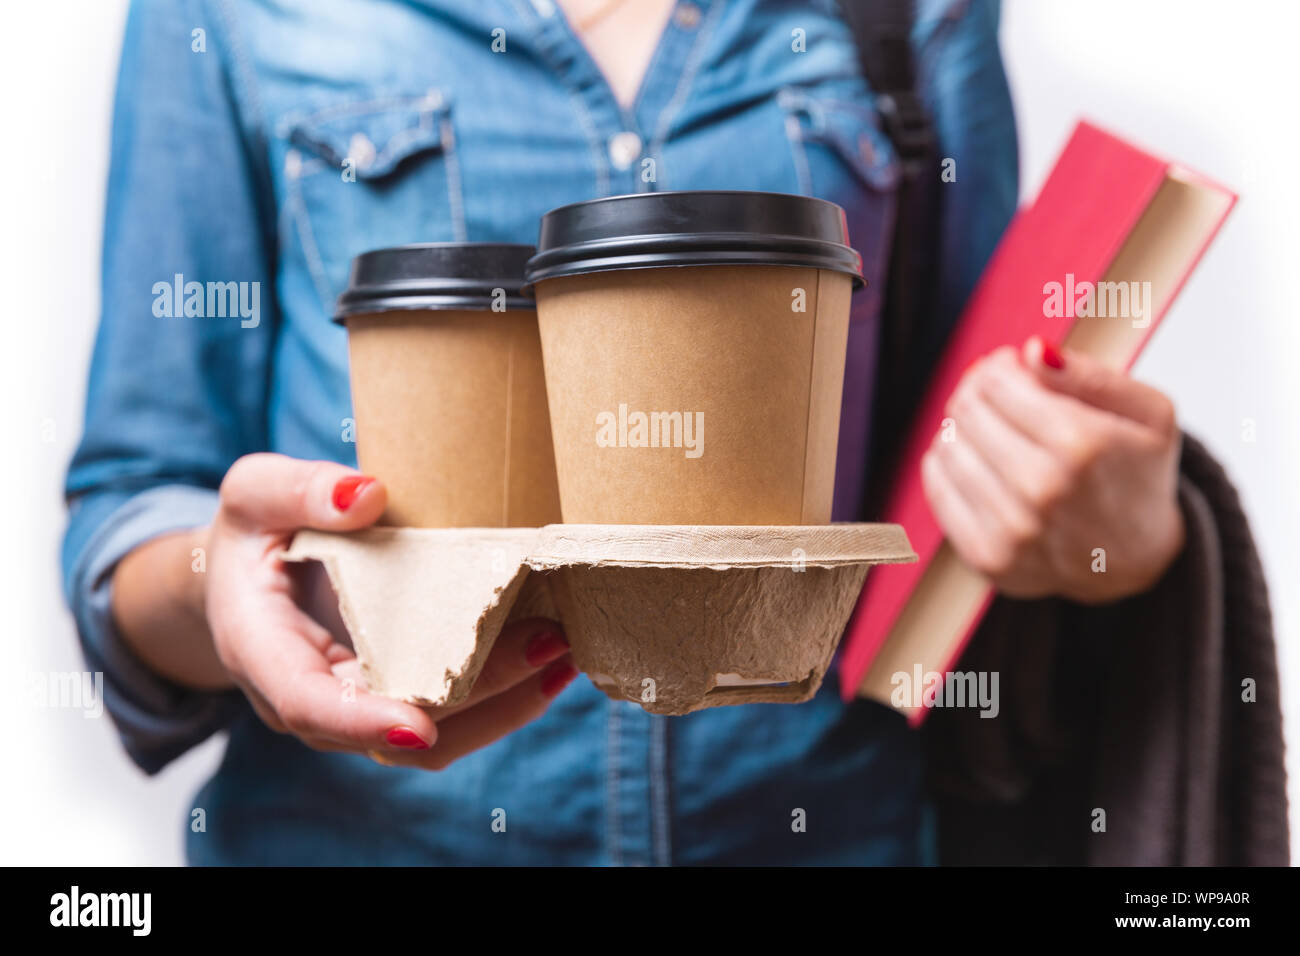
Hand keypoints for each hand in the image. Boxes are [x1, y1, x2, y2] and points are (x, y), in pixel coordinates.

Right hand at [205, 453, 577, 768]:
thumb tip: (365, 495)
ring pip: (436, 738)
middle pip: (394, 730)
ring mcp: (360, 707)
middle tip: (545, 644)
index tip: (417, 728)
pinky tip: (553, 660)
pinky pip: (453, 717)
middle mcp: (313, 698)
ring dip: (505, 704)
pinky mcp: (398, 697)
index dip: (362, 722)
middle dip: (475, 698)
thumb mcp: (254, 493)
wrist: (250, 577)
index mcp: (264, 654)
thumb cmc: (252, 533)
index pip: (309, 705)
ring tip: (564, 655)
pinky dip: (506, 694)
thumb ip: (296, 490)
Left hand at [921, 338, 1184, 602]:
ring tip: (991, 430)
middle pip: (967, 412)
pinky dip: (947, 464)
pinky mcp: (986, 557)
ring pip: (948, 448)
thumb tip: (1032, 352)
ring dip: (962, 429)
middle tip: (996, 395)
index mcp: (1082, 446)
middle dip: (976, 393)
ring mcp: (1011, 530)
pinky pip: (938, 488)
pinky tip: (974, 459)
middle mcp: (1042, 491)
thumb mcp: (1147, 412)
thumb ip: (1090, 375)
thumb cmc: (1137, 474)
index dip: (998, 368)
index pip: (995, 383)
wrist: (1136, 560)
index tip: (1012, 369)